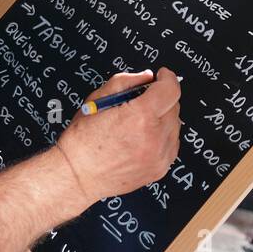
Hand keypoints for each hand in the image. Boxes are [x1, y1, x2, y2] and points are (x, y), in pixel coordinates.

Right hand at [55, 68, 181, 206]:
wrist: (78, 175)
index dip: (167, 78)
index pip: (170, 89)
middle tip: (141, 102)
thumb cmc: (83, 140)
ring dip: (163, 118)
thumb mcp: (98, 99)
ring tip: (139, 123)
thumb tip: (146, 77)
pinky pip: (172, 144)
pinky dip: (163, 137)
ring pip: (175, 126)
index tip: (162, 76)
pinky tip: (143, 138)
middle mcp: (154, 138)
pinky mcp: (160, 169)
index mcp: (139, 117)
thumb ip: (125, 81)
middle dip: (161, 99)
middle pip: (174, 106)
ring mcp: (159, 157)